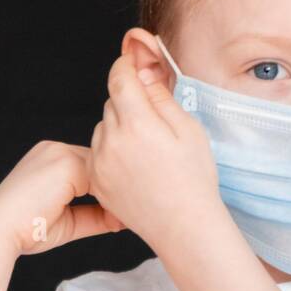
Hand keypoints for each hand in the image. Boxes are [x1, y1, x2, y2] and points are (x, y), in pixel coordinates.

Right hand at [0, 140, 124, 256]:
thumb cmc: (27, 230)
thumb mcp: (68, 221)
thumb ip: (95, 216)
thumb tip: (122, 219)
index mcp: (51, 159)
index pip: (90, 169)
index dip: (107, 189)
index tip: (125, 209)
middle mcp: (54, 150)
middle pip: (100, 165)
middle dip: (115, 187)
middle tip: (133, 213)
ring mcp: (60, 153)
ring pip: (102, 169)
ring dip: (114, 190)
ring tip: (129, 214)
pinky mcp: (66, 163)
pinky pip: (100, 178)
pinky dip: (110, 196)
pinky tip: (119, 215)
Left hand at [89, 54, 219, 251]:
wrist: (184, 226)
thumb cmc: (193, 179)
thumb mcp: (188, 129)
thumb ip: (161, 96)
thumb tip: (143, 72)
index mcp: (136, 123)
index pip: (119, 77)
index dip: (126, 66)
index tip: (133, 64)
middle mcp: (111, 141)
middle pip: (112, 102)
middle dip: (129, 103)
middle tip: (154, 122)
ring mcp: (100, 163)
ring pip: (103, 127)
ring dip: (119, 128)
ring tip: (146, 151)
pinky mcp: (96, 181)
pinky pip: (98, 152)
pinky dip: (111, 151)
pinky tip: (135, 166)